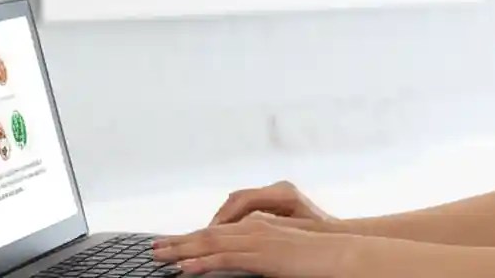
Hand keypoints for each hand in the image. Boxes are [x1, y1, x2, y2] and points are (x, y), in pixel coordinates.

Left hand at [151, 212, 362, 276]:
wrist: (341, 252)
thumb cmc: (316, 256)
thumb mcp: (282, 252)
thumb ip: (260, 254)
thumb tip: (243, 261)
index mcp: (258, 226)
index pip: (217, 231)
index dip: (192, 237)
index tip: (171, 244)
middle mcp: (254, 228)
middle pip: (208, 234)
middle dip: (179, 241)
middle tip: (153, 248)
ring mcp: (257, 239)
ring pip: (211, 243)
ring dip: (182, 249)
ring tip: (160, 256)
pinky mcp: (262, 254)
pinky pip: (226, 257)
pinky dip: (203, 262)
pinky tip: (186, 268)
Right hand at [210, 180, 336, 226]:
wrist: (338, 233)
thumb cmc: (320, 235)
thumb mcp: (293, 233)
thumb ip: (267, 229)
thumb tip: (240, 230)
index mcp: (282, 193)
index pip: (242, 199)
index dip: (223, 217)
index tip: (210, 232)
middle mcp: (277, 188)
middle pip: (237, 199)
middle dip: (219, 219)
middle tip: (204, 237)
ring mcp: (276, 193)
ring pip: (240, 203)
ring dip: (225, 220)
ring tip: (212, 237)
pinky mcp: (275, 202)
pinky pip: (247, 207)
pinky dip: (234, 219)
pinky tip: (228, 234)